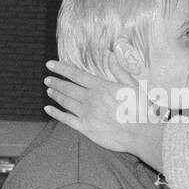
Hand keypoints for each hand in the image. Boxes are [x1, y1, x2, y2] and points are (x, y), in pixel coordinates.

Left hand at [43, 60, 166, 169]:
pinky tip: (48, 109)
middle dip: (56, 82)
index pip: (76, 75)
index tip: (50, 64)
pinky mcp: (85, 128)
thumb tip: (110, 55)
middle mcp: (90, 99)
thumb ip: (119, 70)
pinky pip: (66, 119)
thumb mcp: (133, 86)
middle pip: (67, 88)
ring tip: (49, 90)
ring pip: (65, 101)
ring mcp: (86, 114)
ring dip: (55, 95)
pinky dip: (55, 113)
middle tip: (47, 79)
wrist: (141, 134)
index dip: (61, 68)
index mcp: (101, 87)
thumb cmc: (140, 110)